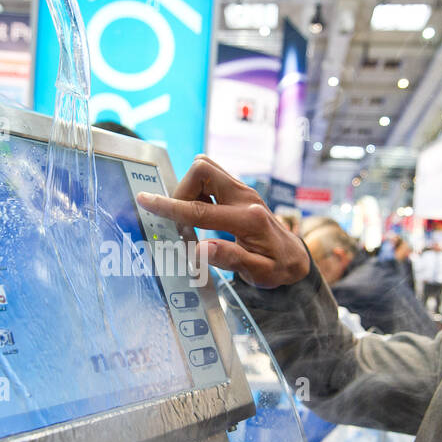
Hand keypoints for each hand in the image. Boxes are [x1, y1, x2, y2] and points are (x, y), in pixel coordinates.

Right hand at [135, 155, 310, 288]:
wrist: (295, 257)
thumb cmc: (277, 268)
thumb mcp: (259, 273)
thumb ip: (231, 259)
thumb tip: (201, 249)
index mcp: (248, 220)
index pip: (200, 210)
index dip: (169, 206)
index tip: (146, 199)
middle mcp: (245, 198)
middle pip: (202, 169)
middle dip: (182, 190)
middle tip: (182, 220)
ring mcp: (243, 191)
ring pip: (206, 168)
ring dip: (190, 189)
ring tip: (193, 219)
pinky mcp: (239, 190)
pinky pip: (211, 176)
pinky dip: (198, 191)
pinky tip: (202, 214)